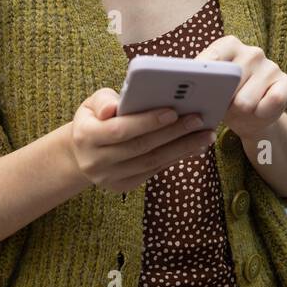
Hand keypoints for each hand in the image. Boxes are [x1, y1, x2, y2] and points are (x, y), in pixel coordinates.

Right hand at [67, 87, 215, 192]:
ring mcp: (109, 178)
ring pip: (151, 162)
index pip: (119, 130)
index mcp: (85, 136)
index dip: (147, 121)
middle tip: (199, 119)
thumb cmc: (94, 119)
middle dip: (173, 132)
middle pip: (141, 147)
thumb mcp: (91, 104)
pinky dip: (176, 158)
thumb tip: (112, 107)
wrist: (81, 153)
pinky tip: (194, 146)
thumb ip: (103, 100)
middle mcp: (96, 161)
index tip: (173, 110)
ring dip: (181, 148)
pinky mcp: (123, 186)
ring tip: (204, 134)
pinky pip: (154, 171)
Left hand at [195, 35, 286, 139]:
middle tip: (225, 105)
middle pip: (228, 84)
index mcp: (229, 45)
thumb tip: (185, 85)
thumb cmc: (226, 100)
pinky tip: (259, 112)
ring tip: (242, 110)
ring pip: (245, 102)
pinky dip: (260, 115)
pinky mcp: (286, 82)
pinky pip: (269, 104)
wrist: (255, 117)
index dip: (202, 78)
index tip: (195, 90)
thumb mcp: (210, 90)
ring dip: (240, 113)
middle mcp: (252, 52)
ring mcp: (271, 66)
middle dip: (222, 102)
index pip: (212, 59)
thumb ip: (200, 82)